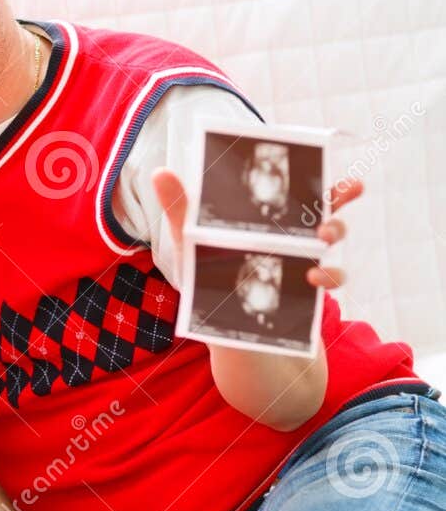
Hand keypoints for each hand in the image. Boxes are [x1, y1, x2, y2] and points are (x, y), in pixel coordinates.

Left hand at [150, 169, 360, 292]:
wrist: (240, 358)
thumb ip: (181, 213)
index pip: (283, 188)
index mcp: (259, 221)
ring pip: (329, 236)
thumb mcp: (190, 252)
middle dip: (338, 193)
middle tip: (350, 189)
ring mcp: (301, 265)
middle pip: (316, 206)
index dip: (305, 169)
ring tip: (325, 234)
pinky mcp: (311, 294)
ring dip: (335, 229)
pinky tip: (316, 278)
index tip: (319, 152)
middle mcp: (284, 238)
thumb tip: (160, 172)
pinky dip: (331, 275)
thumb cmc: (210, 296)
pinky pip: (333, 277)